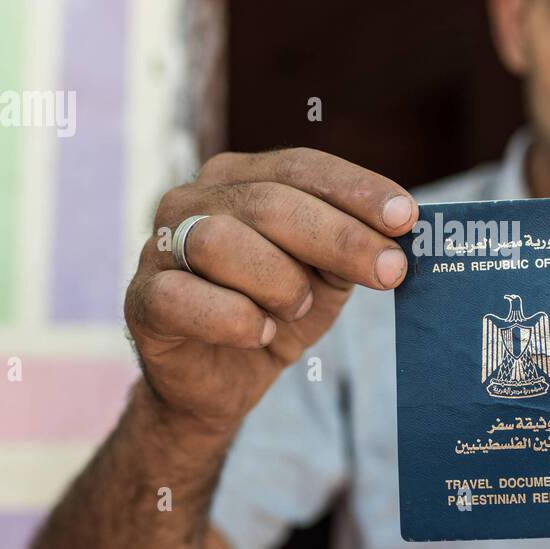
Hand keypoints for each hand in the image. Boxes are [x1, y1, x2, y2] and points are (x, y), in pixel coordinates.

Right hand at [124, 148, 417, 435]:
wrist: (219, 381)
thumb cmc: (274, 311)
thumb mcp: (325, 275)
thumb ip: (352, 247)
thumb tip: (401, 232)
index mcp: (241, 178)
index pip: (302, 167)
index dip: (356, 189)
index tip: (407, 217)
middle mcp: (195, 199)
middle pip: (270, 203)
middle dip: (339, 238)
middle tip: (390, 272)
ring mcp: (161, 246)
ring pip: (221, 243)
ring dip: (279, 282)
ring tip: (298, 307)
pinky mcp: (142, 299)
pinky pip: (185, 299)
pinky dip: (235, 319)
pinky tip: (261, 333)